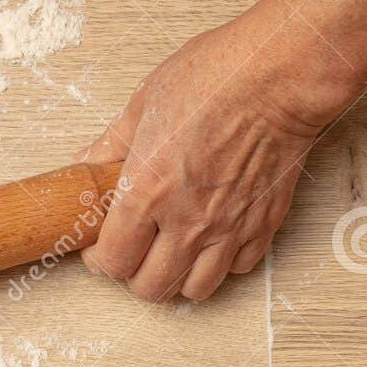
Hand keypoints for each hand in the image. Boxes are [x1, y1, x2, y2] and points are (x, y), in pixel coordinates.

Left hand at [79, 10, 350, 302]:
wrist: (278, 77)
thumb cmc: (216, 79)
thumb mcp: (145, 102)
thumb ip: (112, 144)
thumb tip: (89, 162)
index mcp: (148, 191)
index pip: (113, 261)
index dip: (101, 259)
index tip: (102, 246)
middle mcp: (187, 221)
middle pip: (151, 287)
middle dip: (136, 275)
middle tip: (136, 251)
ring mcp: (228, 228)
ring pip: (196, 289)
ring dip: (180, 277)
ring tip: (175, 251)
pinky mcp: (262, 225)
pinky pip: (238, 268)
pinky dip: (224, 262)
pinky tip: (215, 237)